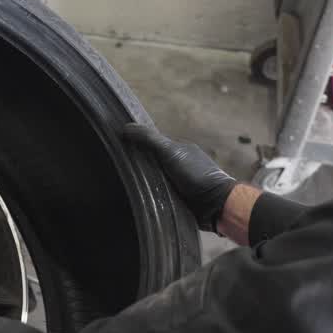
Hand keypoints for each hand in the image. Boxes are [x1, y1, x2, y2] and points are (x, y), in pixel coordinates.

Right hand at [121, 123, 236, 231]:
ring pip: (153, 180)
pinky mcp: (178, 200)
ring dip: (143, 184)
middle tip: (119, 170)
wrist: (215, 204)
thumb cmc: (195, 174)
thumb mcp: (170, 152)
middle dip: (138, 166)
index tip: (118, 148)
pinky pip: (158, 195)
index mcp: (179, 150)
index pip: (152, 144)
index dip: (136, 145)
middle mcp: (178, 164)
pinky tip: (138, 198)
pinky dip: (150, 196)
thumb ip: (149, 139)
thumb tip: (125, 127)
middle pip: (151, 162)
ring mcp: (179, 183)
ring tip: (125, 186)